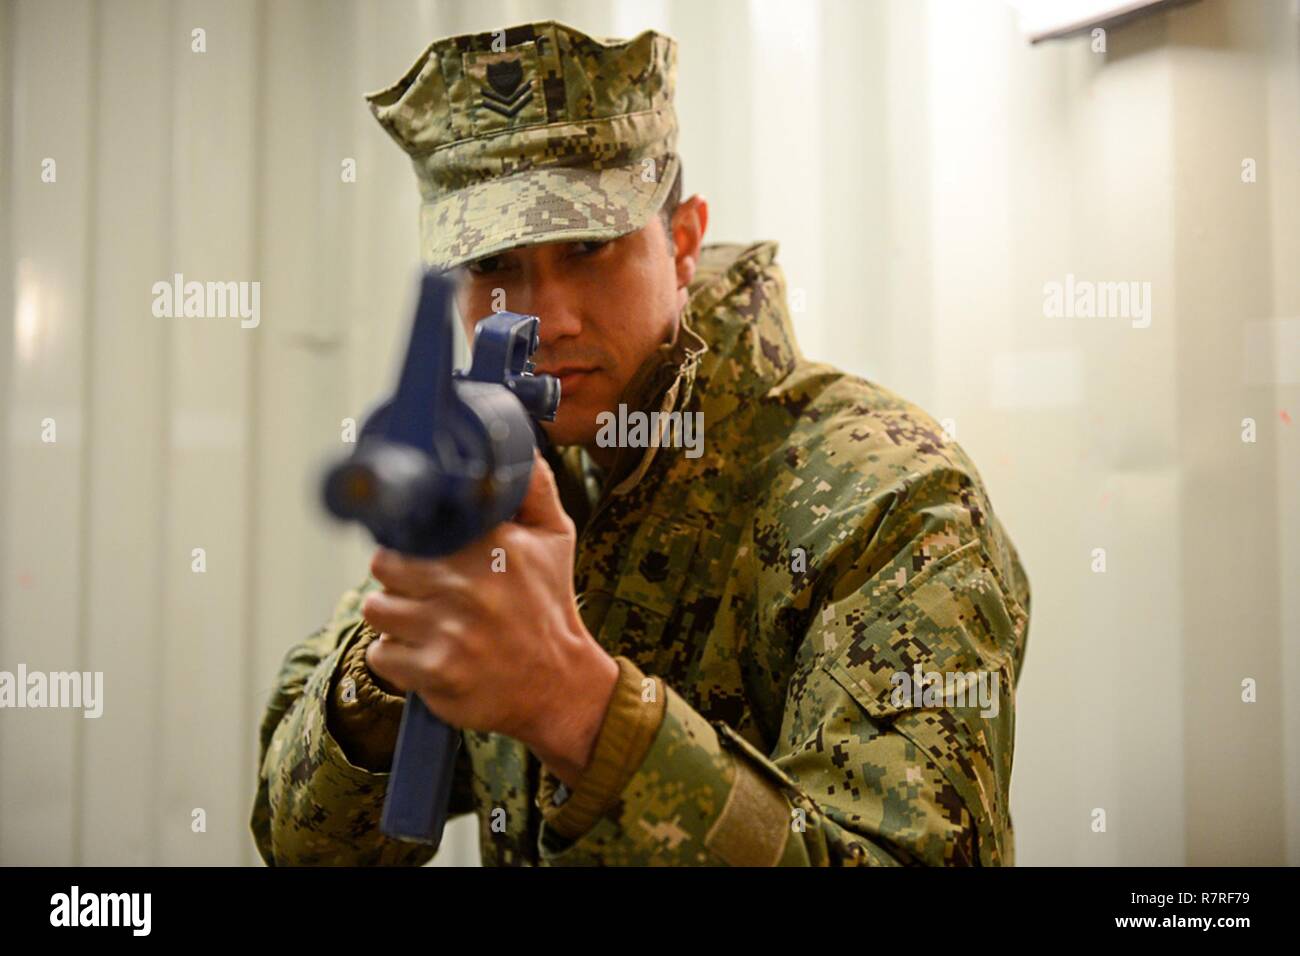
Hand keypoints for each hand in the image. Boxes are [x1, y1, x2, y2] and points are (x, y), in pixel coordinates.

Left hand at [361, 451, 618, 784]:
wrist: (559, 685)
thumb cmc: (549, 607)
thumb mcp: (556, 539)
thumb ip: (535, 487)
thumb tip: (518, 442)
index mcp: (493, 545)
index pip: (415, 524)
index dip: (411, 535)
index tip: (419, 545)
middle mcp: (469, 584)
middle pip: (384, 564)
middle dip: (400, 578)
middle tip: (425, 589)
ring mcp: (449, 629)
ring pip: (376, 609)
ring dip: (394, 618)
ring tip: (426, 623)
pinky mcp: (435, 671)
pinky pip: (381, 654)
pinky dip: (397, 658)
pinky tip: (426, 654)